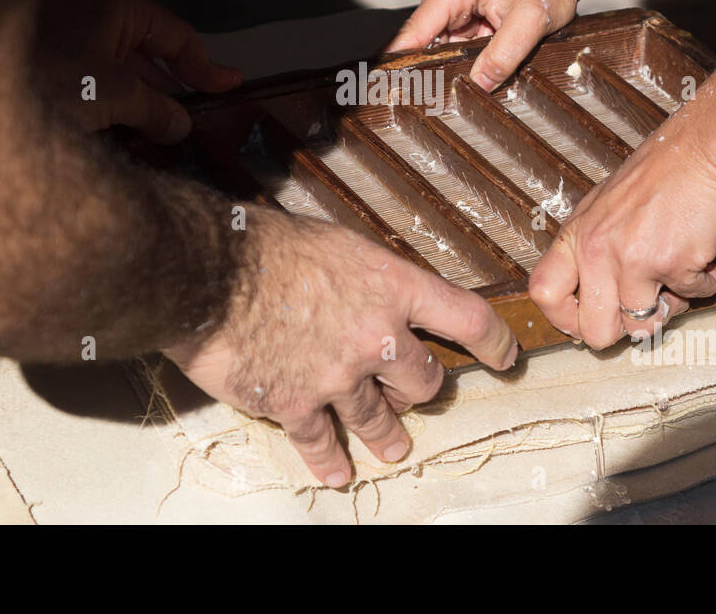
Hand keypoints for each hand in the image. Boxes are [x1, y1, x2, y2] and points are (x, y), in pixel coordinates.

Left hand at [33, 0, 241, 141]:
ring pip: (116, 66)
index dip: (206, 67)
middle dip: (170, 87)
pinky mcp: (39, 57)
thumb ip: (157, 110)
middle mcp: (87, 8)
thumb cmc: (44, 81)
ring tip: (161, 134)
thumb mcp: (117, 97)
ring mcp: (61, 30)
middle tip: (197, 118)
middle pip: (146, 50)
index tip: (229, 87)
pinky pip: (89, 77)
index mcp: (114, 1)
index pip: (176, 35)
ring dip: (139, 100)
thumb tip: (178, 124)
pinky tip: (120, 130)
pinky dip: (109, 102)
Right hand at [164, 213, 519, 486]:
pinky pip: (322, 442)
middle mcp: (376, 336)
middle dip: (420, 389)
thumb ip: (367, 276)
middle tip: (413, 393)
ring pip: (380, 420)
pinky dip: (329, 459)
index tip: (504, 356)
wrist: (210, 274)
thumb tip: (376, 292)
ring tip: (394, 448)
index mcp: (392, 287)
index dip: (494, 342)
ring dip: (388, 436)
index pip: (467, 318)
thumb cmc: (266, 245)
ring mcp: (338, 377)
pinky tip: (336, 471)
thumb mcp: (337, 244)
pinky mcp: (296, 405)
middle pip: (423, 381)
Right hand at [387, 0, 587, 90]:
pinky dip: (463, 51)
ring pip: (436, 43)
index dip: (404, 64)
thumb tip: (477, 86)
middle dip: (439, 64)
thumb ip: (504, 55)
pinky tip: (483, 52)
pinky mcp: (455, 5)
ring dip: (455, 58)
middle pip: (422, 41)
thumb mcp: (533, 22)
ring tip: (484, 61)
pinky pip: (449, 39)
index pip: (413, 33)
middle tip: (459, 87)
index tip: (397, 91)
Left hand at [527, 125, 715, 348]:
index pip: (543, 294)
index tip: (586, 320)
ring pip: (643, 326)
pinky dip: (705, 284)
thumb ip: (591, 251)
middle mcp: (597, 251)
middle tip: (642, 310)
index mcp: (575, 237)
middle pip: (594, 331)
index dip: (564, 319)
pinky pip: (692, 297)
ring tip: (676, 281)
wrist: (698, 152)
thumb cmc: (655, 177)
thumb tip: (593, 301)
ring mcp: (633, 260)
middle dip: (623, 331)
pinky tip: (704, 260)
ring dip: (669, 310)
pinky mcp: (672, 262)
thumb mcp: (602, 209)